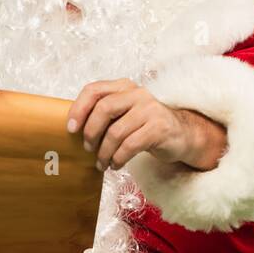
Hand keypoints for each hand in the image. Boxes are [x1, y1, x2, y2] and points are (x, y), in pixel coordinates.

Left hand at [66, 79, 226, 171]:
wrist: (183, 134)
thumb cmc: (146, 127)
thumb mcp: (125, 114)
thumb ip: (105, 114)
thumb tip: (73, 128)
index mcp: (124, 87)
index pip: (94, 90)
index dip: (78, 109)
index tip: (70, 129)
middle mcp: (138, 93)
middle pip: (103, 109)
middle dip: (90, 133)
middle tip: (87, 149)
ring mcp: (150, 109)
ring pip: (116, 132)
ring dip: (104, 152)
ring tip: (102, 163)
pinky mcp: (159, 128)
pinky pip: (130, 146)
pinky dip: (118, 159)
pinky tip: (116, 165)